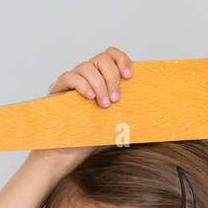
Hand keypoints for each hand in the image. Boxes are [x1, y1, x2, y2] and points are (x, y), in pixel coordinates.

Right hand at [34, 46, 133, 167]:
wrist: (67, 152)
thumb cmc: (91, 135)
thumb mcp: (115, 119)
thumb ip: (126, 108)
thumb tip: (150, 108)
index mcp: (101, 77)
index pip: (111, 55)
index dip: (122, 60)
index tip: (129, 76)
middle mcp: (86, 75)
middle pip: (101, 59)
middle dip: (112, 77)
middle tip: (116, 100)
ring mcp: (72, 80)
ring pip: (86, 67)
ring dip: (99, 84)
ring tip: (104, 105)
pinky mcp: (57, 89)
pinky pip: (69, 77)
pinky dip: (81, 84)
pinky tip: (89, 97)